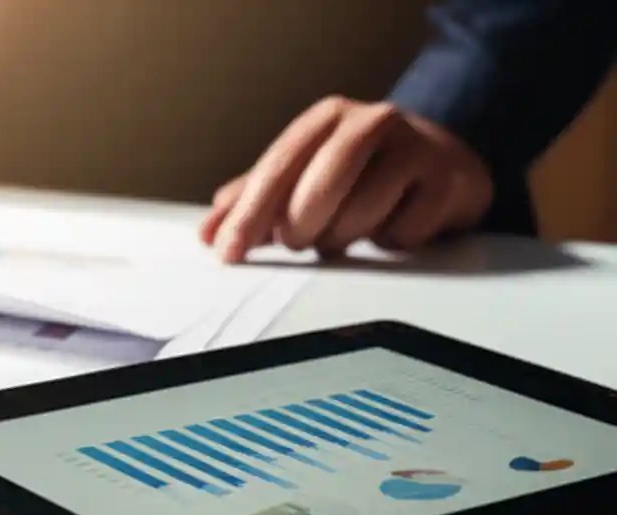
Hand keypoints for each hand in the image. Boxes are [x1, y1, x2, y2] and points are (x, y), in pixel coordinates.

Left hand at [201, 96, 493, 262]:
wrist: (444, 162)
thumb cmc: (362, 174)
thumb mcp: (304, 178)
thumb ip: (254, 202)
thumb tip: (208, 232)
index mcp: (326, 119)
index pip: (276, 169)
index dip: (249, 216)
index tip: (229, 253)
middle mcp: (372, 121)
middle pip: (316, 193)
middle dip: (299, 230)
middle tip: (300, 241)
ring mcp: (416, 147)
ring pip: (359, 218)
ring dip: (343, 240)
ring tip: (348, 229)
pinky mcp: (449, 181)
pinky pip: (401, 234)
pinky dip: (388, 243)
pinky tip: (394, 225)